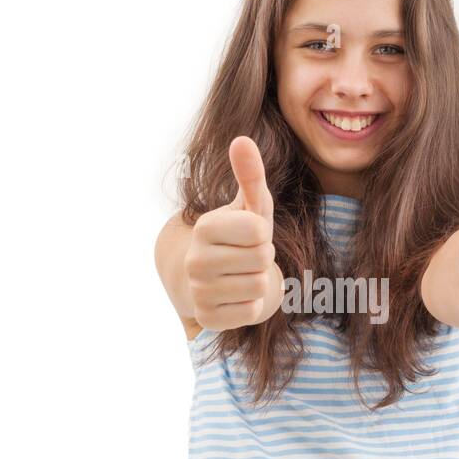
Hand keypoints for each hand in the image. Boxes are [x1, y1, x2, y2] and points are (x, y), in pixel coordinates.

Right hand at [184, 136, 280, 329]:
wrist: (217, 279)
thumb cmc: (240, 237)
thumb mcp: (250, 206)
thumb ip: (250, 174)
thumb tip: (242, 139)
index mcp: (205, 228)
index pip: (259, 230)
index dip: (263, 233)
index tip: (251, 234)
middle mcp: (195, 260)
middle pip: (262, 258)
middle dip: (263, 257)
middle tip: (248, 257)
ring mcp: (199, 291)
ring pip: (259, 286)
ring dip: (259, 282)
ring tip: (244, 275)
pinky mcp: (208, 318)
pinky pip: (252, 312)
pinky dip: (253, 305)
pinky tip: (239, 297)